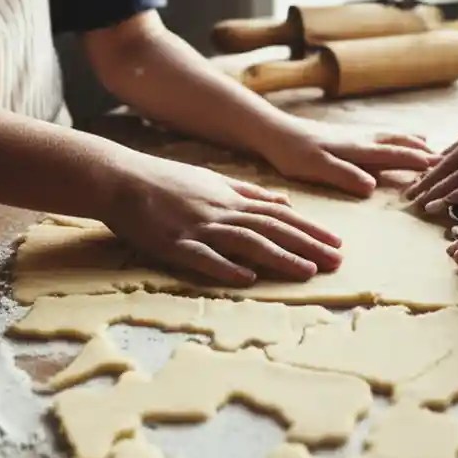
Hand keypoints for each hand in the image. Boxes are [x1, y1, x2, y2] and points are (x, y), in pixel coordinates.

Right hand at [104, 152, 343, 285]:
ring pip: (246, 243)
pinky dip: (226, 268)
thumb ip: (249, 191)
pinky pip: (203, 258)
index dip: (309, 229)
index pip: (279, 214)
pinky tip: (249, 279)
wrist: (120, 178)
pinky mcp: (173, 243)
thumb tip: (285, 201)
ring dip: (280, 258)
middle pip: (272, 228)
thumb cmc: (165, 180)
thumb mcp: (212, 179)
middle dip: (307, 245)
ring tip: (308, 272)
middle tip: (337, 262)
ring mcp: (198, 227)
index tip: (336, 242)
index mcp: (230, 197)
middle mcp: (220, 211)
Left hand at [257, 117, 438, 196]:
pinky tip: (392, 139)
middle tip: (445, 158)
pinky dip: (394, 137)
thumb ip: (344, 175)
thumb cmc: (292, 152)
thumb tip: (373, 186)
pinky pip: (379, 136)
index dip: (417, 161)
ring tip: (429, 144)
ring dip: (410, 141)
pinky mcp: (345, 136)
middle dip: (422, 150)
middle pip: (398, 142)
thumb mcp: (316, 168)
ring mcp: (354, 136)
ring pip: (390, 136)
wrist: (273, 131)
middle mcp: (360, 139)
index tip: (440, 166)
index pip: (394, 154)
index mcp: (357, 149)